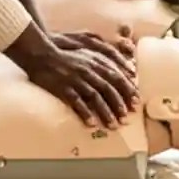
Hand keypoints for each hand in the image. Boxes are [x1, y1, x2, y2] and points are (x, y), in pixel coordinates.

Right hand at [6, 26, 138, 129]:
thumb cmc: (66, 55)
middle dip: (120, 105)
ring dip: (106, 113)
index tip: (135, 103)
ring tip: (113, 125)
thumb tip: (121, 70)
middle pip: (109, 89)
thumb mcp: (88, 52)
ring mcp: (77, 79)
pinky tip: (92, 124)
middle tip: (126, 119)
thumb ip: (104, 61)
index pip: (118, 77)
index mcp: (97, 62)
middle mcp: (89, 71)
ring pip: (96, 98)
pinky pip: (77, 103)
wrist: (42, 55)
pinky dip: (85, 114)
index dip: (128, 91)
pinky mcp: (64, 88)